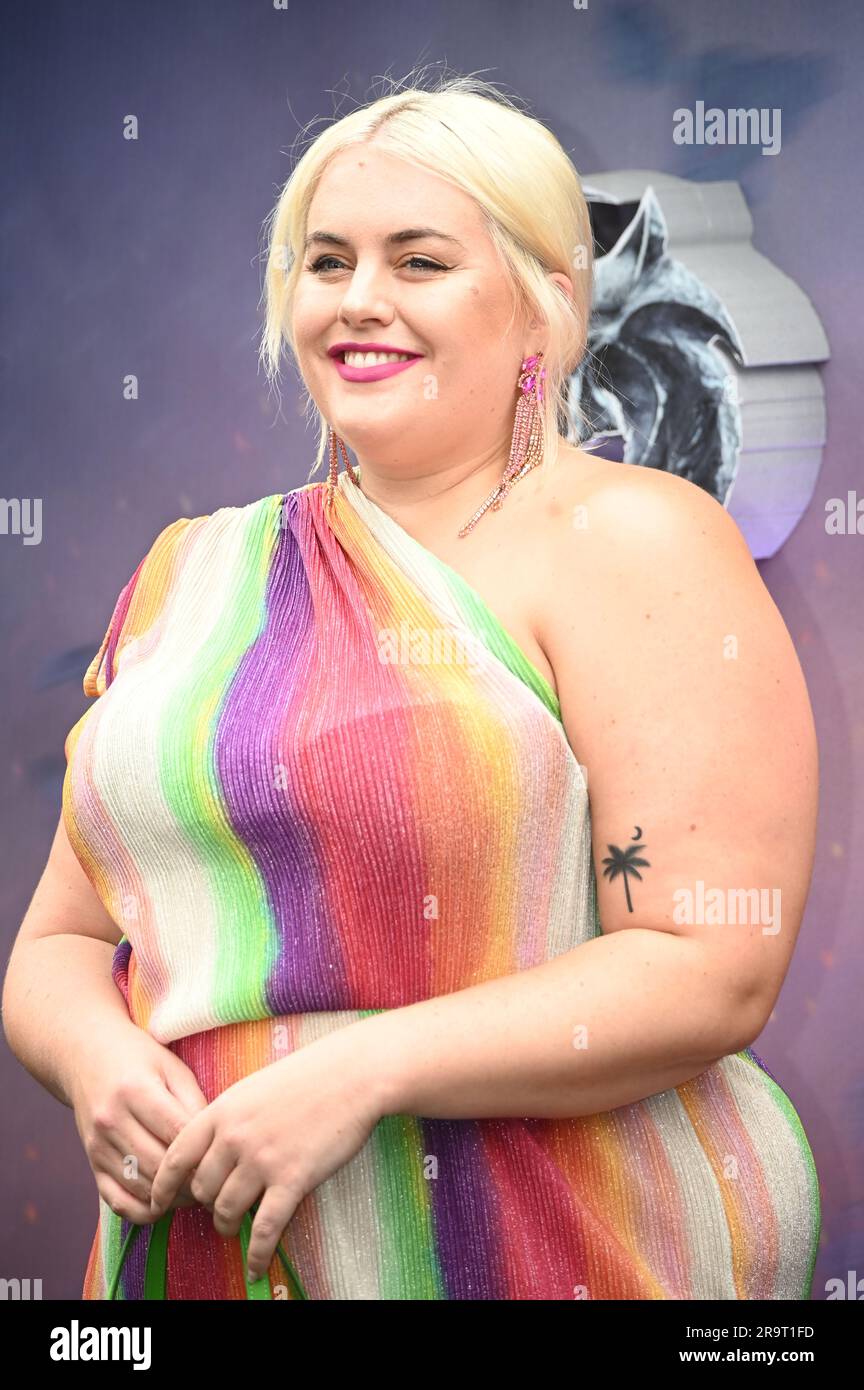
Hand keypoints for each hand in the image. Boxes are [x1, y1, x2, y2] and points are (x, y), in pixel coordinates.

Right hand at [71, 1023, 209, 1223]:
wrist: (87, 1056)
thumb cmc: (139, 1058)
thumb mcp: (172, 1068)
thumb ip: (194, 1103)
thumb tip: (214, 1143)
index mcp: (135, 1090)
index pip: (177, 1134)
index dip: (204, 1152)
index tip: (224, 1159)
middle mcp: (112, 1120)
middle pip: (159, 1166)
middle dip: (191, 1181)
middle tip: (216, 1183)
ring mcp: (98, 1145)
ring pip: (141, 1188)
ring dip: (173, 1198)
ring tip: (196, 1192)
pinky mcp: (92, 1162)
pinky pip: (118, 1201)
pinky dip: (144, 1211)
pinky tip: (165, 1202)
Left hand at [148, 1030, 383, 1282]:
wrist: (352, 1074)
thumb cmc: (309, 1075)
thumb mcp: (255, 1087)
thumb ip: (231, 1117)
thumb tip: (215, 1149)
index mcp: (222, 1111)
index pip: (176, 1156)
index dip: (163, 1185)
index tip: (157, 1202)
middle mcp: (235, 1137)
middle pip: (201, 1189)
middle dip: (205, 1204)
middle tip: (216, 1208)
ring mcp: (262, 1159)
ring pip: (226, 1210)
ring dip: (227, 1226)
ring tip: (233, 1229)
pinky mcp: (292, 1179)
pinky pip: (265, 1228)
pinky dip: (258, 1254)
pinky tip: (257, 1268)